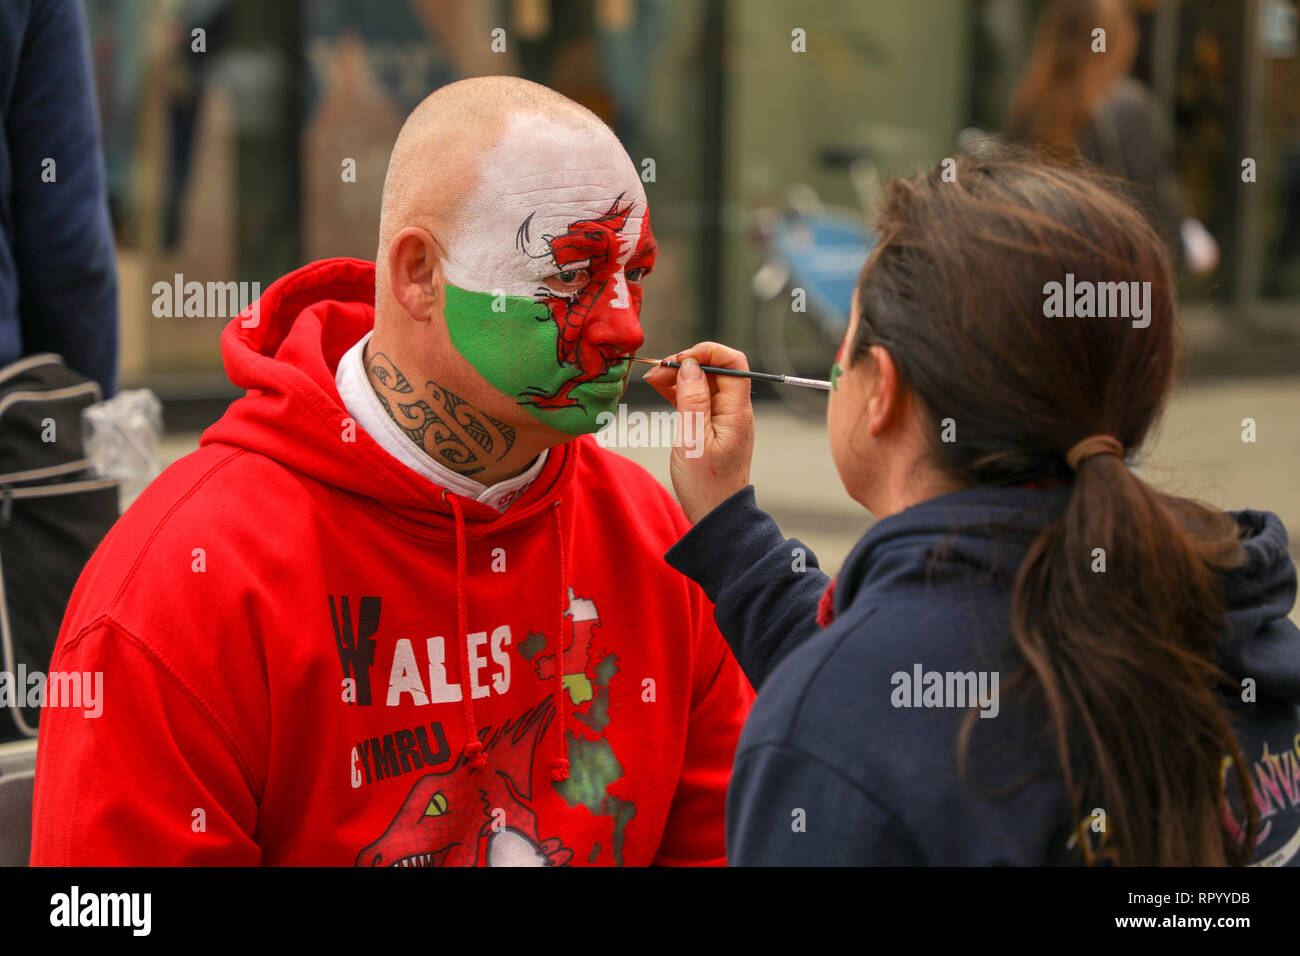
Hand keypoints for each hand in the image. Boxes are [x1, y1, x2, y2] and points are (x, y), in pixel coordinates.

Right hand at [643, 342, 755, 523]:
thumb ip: (692, 399)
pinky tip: (660, 390)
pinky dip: (679, 391)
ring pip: (703, 383)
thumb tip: (690, 365)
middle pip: (715, 369)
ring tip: (652, 380)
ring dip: (679, 377)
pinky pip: (697, 399)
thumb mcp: (692, 440)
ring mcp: (723, 418)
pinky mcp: (712, 426)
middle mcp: (734, 410)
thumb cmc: (705, 484)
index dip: (707, 352)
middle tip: (656, 372)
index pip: (733, 362)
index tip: (679, 360)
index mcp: (736, 411)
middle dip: (686, 363)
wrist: (715, 516)